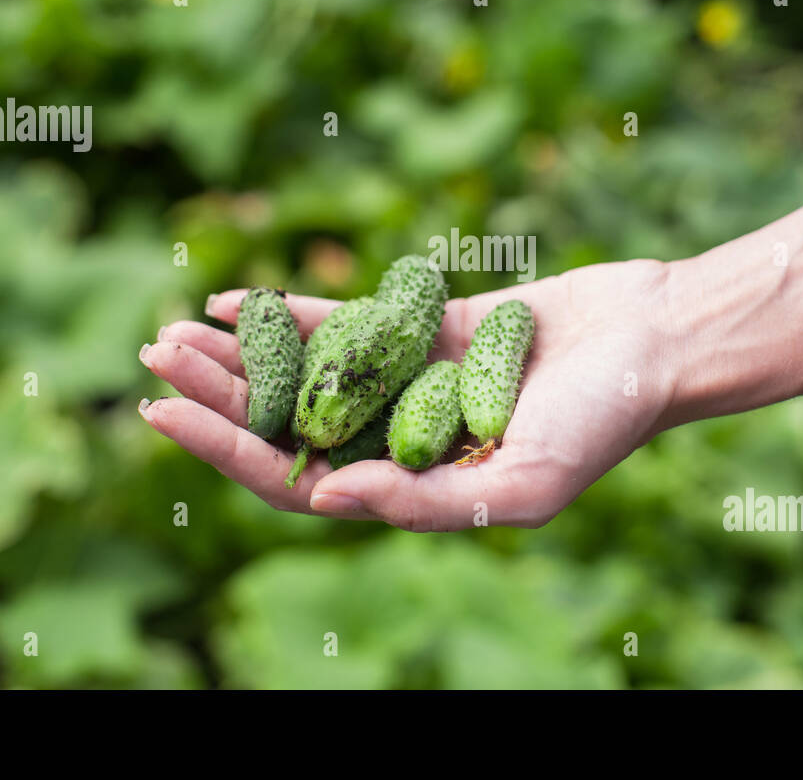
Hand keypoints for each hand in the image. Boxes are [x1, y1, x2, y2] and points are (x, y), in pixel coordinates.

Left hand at [137, 259, 678, 529]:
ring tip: (171, 331)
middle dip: (217, 395)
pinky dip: (290, 315)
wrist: (650, 341)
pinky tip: (236, 300)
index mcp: (414, 492)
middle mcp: (399, 442)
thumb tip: (323, 500)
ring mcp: (406, 385)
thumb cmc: (600, 423)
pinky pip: (343, 326)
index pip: (299, 483)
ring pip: (304, 374)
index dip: (228, 452)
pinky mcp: (422, 332)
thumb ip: (423, 502)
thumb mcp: (520, 485)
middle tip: (152, 357)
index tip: (166, 414)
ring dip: (239, 356)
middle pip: (287, 425)